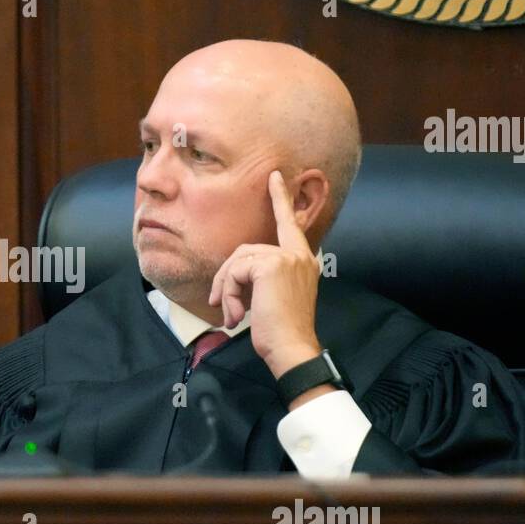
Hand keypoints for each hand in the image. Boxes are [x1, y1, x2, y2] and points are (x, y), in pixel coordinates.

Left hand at [208, 169, 322, 377]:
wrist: (291, 347)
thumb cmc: (282, 330)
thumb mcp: (273, 297)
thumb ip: (261, 277)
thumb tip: (234, 276)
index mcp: (303, 260)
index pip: (290, 224)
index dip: (279, 199)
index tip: (273, 177)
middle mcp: (298, 254)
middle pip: (246, 251)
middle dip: (228, 278)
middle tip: (221, 305)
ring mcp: (286, 257)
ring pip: (238, 261)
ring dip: (227, 290)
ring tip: (233, 314)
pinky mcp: (271, 265)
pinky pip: (236, 271)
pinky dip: (230, 294)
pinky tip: (238, 314)